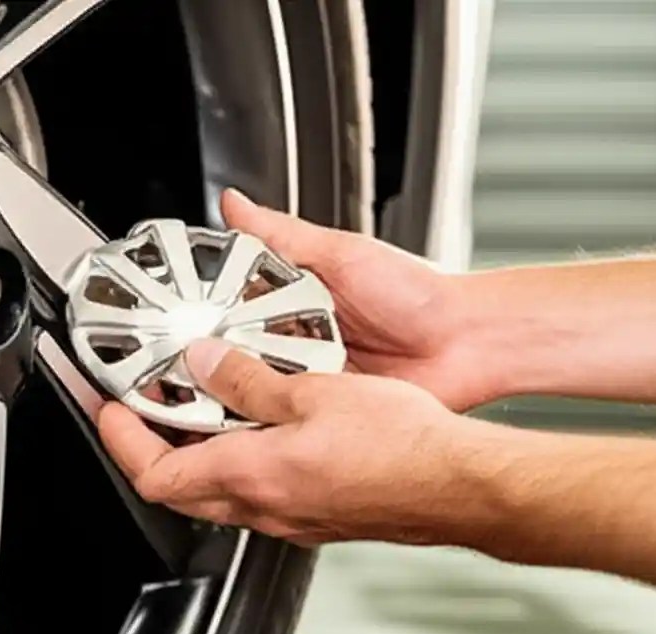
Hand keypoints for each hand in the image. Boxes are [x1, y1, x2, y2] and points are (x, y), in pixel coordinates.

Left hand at [97, 338, 474, 546]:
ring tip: (203, 407)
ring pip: (221, 492)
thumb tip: (206, 363)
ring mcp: (292, 518)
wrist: (456, 485)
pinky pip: (261, 493)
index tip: (109, 409)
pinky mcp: (319, 516)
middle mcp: (265, 506)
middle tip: (145, 407)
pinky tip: (266, 428)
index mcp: (251, 473)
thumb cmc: (400, 447)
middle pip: (180, 489)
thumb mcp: (313, 391)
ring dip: (200, 453)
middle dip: (153, 448)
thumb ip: (249, 378)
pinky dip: (243, 461)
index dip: (121, 439)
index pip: (155, 473)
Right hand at [222, 190, 492, 410]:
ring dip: (249, 382)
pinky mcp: (330, 407)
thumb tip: (234, 203)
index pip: (233, 300)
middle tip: (207, 350)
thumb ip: (282, 235)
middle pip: (238, 346)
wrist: (469, 343)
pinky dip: (279, 409)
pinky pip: (292, 410)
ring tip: (235, 376)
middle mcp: (300, 334)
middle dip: (223, 351)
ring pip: (259, 381)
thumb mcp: (343, 253)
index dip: (209, 308)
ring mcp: (314, 373)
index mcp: (297, 292)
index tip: (186, 312)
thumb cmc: (421, 295)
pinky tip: (266, 405)